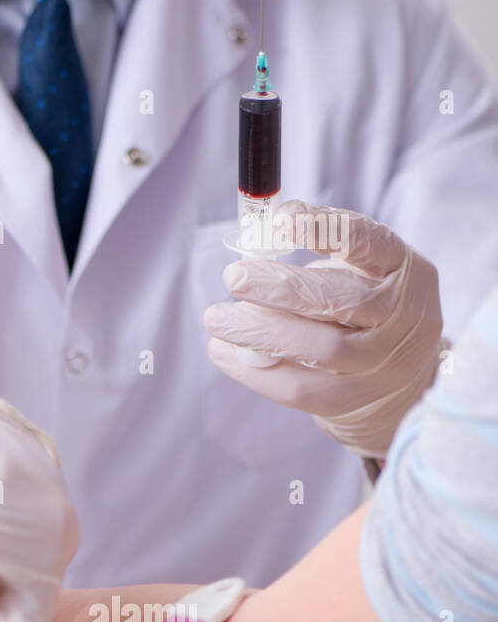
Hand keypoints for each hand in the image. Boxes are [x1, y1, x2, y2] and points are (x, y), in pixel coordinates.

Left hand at [203, 200, 442, 458]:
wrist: (395, 380)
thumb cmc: (361, 309)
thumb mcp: (354, 270)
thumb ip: (316, 249)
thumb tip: (256, 238)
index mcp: (406, 270)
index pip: (370, 243)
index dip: (323, 229)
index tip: (278, 221)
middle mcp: (406, 317)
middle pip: (342, 303)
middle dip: (281, 288)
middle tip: (233, 277)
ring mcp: (385, 365)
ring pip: (322, 350)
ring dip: (260, 331)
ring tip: (216, 317)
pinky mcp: (355, 401)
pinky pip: (300, 388)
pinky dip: (254, 369)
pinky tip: (223, 350)